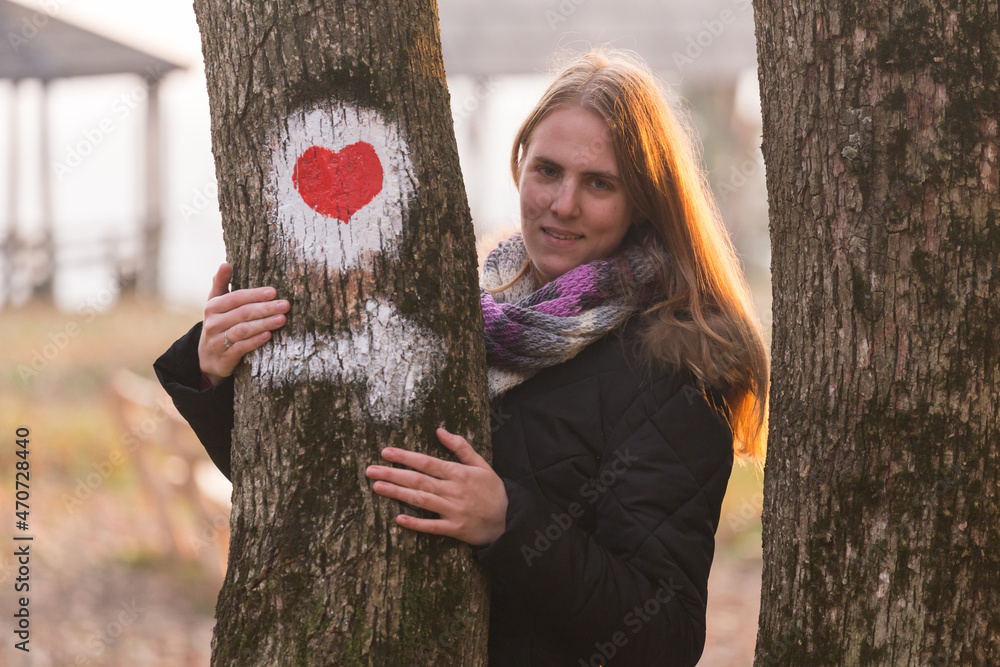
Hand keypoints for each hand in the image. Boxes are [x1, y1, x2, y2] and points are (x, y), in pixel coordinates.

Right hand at [197, 263, 288, 384]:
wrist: (208, 356)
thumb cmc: (219, 323)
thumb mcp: (216, 303)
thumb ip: (221, 284)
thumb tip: (225, 264)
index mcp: (212, 307)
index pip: (236, 298)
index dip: (255, 295)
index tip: (274, 292)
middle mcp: (213, 323)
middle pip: (243, 313)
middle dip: (266, 308)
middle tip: (286, 305)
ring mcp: (218, 340)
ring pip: (244, 330)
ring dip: (264, 323)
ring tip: (282, 319)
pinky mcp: (225, 356)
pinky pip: (242, 347)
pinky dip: (256, 340)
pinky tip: (269, 335)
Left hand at [365, 427, 507, 546]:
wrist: (510, 519)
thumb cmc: (493, 490)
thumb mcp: (481, 464)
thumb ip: (460, 447)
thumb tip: (440, 430)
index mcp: (459, 473)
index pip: (427, 462)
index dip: (405, 456)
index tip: (385, 452)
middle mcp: (453, 491)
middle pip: (419, 480)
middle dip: (393, 474)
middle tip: (370, 470)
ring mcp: (453, 510)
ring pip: (421, 500)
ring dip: (398, 493)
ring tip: (377, 487)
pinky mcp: (454, 529)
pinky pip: (432, 526)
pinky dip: (416, 523)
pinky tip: (398, 519)